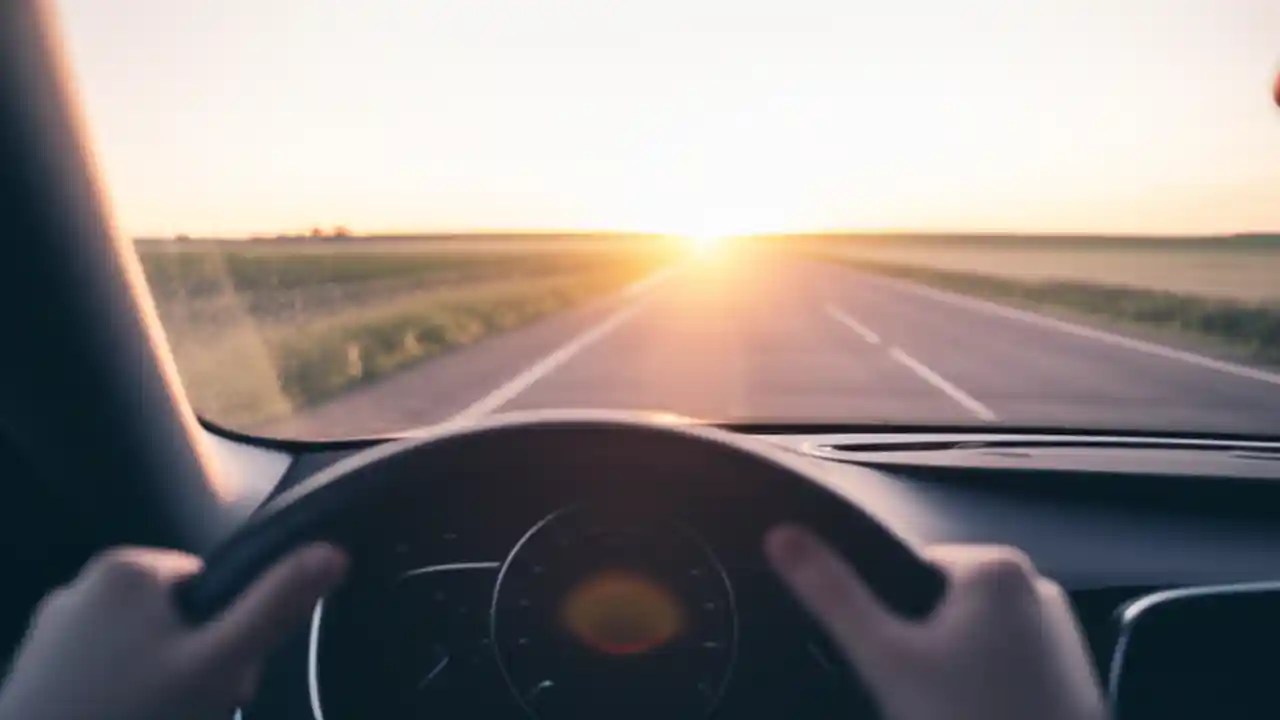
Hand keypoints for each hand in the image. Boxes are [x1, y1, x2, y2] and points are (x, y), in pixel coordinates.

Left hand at [0, 543, 347, 719]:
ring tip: (160, 716)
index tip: (219, 673)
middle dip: (194, 661)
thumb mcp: (219, 664)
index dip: (226, 633)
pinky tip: (127, 718)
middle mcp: (84, 582)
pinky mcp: (36, 665)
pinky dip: (121, 695)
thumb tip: (334, 552)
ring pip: (142, 647)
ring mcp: (54, 626)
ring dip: (162, 681)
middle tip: (192, 705)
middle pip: (177, 617)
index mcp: (129, 566)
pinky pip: (104, 669)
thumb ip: (276, 607)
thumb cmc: (134, 715)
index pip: (210, 587)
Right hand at [765, 527, 1104, 719]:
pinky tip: (977, 713)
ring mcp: (1060, 630)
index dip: (891, 617)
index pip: (910, 569)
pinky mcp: (1071, 670)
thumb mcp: (885, 658)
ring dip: (953, 669)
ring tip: (951, 708)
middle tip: (922, 693)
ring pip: (972, 638)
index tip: (897, 659)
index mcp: (994, 567)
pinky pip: (1005, 665)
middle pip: (941, 605)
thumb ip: (833, 595)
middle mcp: (1037, 586)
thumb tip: (782, 537)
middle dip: (924, 645)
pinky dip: (986, 686)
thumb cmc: (969, 719)